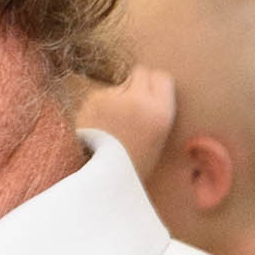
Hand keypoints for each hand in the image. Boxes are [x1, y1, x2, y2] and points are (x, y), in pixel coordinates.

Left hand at [76, 59, 177, 180]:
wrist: (102, 182)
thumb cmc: (132, 164)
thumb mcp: (158, 137)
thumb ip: (155, 107)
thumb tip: (147, 80)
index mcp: (161, 111)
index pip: (162, 76)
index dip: (154, 86)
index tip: (149, 98)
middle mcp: (140, 100)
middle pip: (140, 72)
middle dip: (135, 86)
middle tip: (129, 110)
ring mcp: (114, 98)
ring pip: (118, 85)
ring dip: (115, 98)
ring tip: (112, 127)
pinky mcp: (93, 100)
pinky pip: (99, 95)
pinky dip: (98, 107)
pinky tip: (98, 128)